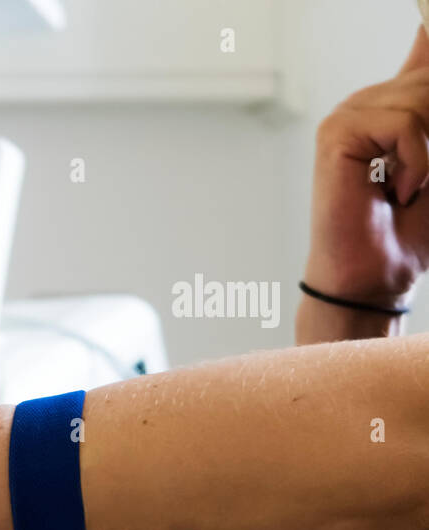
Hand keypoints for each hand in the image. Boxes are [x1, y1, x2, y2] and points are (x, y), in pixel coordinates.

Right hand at [305, 29, 428, 307]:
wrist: (376, 274)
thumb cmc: (413, 228)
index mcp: (398, 102)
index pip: (424, 42)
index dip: (427, 25)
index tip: (427, 13)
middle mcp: (370, 100)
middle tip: (427, 177)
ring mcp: (349, 114)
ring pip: (423, 98)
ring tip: (411, 188)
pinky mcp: (337, 133)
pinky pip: (404, 124)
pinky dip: (416, 162)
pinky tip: (395, 190)